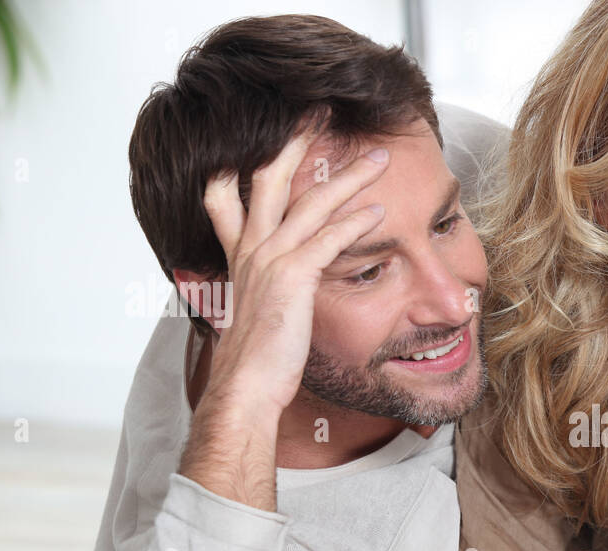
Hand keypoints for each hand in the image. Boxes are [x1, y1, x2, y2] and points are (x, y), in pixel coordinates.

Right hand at [199, 122, 389, 413]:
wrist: (245, 385)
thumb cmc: (257, 355)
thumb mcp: (257, 308)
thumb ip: (265, 285)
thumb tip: (280, 285)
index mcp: (239, 253)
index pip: (228, 190)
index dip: (245, 157)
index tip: (270, 133)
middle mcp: (251, 248)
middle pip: (270, 175)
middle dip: (296, 139)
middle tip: (318, 108)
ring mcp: (269, 260)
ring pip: (310, 202)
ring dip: (348, 176)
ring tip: (378, 158)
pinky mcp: (292, 278)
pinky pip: (327, 240)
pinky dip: (354, 223)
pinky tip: (378, 212)